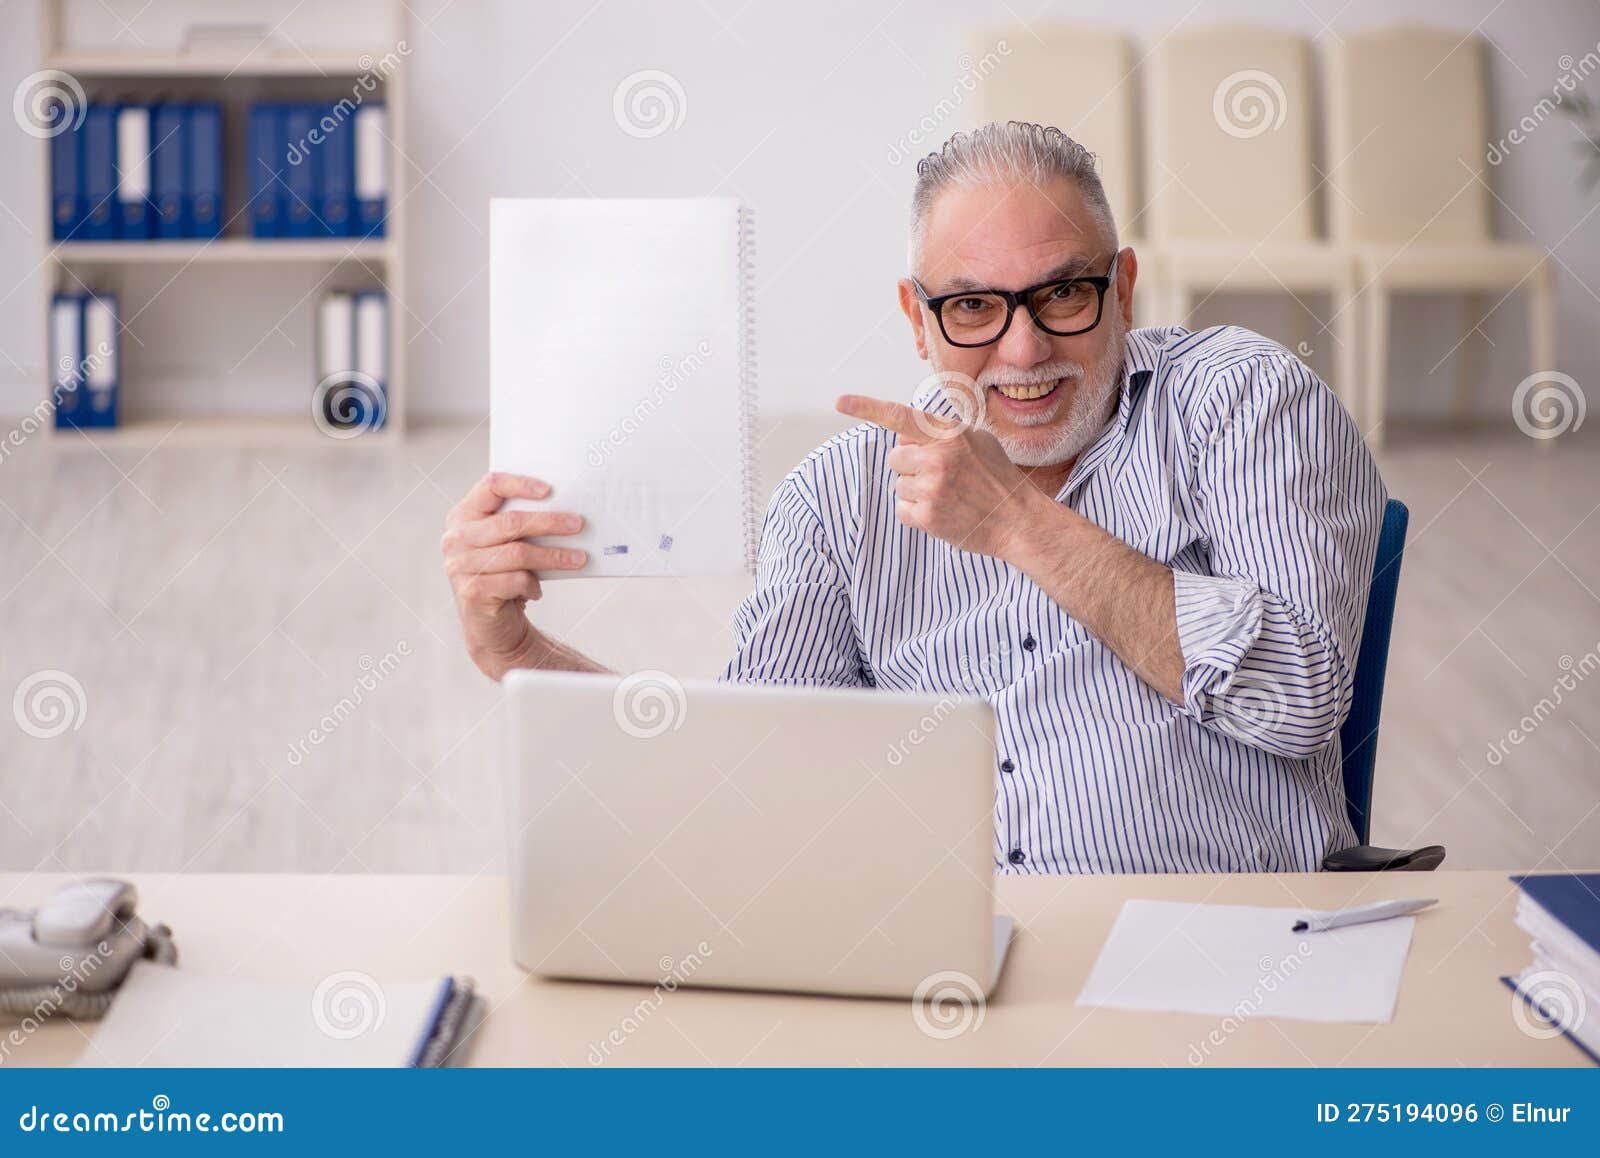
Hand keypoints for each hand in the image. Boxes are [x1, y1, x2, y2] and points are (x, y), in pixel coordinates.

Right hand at [442, 472, 587, 679]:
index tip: (550, 490)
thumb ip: (522, 526)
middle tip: (579, 524)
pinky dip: (533, 585)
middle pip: (510, 522)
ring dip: (554, 556)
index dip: (520, 484)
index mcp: (463, 516)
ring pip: (518, 553)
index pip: (490, 486)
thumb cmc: (503, 575)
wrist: (489, 624)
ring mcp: (459, 565)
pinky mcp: (471, 591)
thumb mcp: (507, 546)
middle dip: (550, 522)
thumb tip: (568, 513)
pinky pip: (515, 580)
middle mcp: (456, 538)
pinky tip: (537, 590)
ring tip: (579, 559)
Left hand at [835, 393, 1036, 558]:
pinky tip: (941, 512)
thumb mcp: (977, 440)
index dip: (867, 408)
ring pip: (898, 484)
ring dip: (915, 491)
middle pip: (896, 457)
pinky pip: (901, 509)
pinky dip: (915, 513)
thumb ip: (942, 432)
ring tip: (947, 496)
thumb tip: (906, 433)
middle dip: (911, 466)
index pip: (901, 416)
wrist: (1016, 520)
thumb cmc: (997, 477)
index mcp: (949, 434)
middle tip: (942, 476)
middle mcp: (937, 458)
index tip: (840, 402)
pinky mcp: (927, 516)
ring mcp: (931, 488)